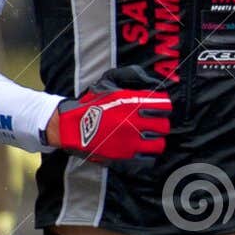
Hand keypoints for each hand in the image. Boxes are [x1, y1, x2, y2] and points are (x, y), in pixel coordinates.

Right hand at [49, 66, 170, 163]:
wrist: (70, 127)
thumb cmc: (91, 104)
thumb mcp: (108, 82)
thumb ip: (131, 76)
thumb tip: (153, 82)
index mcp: (131, 103)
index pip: (164, 106)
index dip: (163, 107)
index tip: (159, 108)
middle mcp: (134, 122)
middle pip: (164, 126)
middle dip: (160, 123)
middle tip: (153, 123)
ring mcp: (131, 141)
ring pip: (159, 143)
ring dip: (155, 139)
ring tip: (148, 136)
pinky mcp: (126, 157)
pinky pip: (149, 158)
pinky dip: (148, 153)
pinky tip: (141, 148)